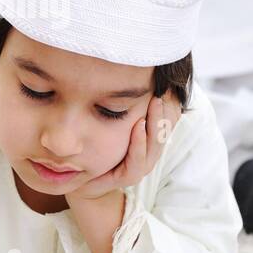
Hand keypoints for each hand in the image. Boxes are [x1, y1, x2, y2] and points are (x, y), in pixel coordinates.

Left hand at [65, 91, 181, 202]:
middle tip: (164, 88)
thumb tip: (137, 75)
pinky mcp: (127, 178)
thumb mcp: (114, 120)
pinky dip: (139, 143)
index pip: (168, 119)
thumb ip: (127, 104)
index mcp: (149, 138)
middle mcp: (148, 152)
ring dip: (156, 123)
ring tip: (155, 102)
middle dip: (165, 108)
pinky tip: (138, 125)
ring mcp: (140, 166)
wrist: (81, 177)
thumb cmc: (98, 145)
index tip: (169, 82)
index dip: (171, 103)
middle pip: (165, 130)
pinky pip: (137, 161)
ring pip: (155, 144)